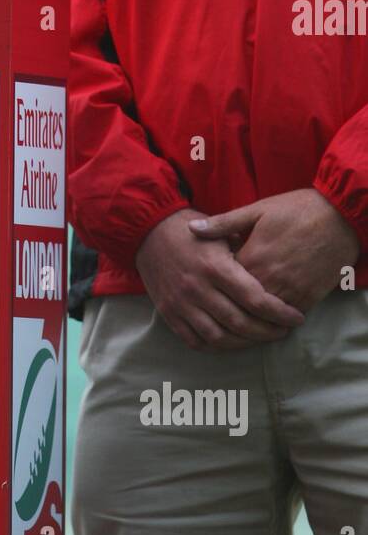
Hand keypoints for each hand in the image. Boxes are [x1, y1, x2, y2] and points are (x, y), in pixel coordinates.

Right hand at [135, 208, 304, 351]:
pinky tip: (231, 341)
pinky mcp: (168, 313)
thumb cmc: (190, 230)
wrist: (147, 231)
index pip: (255, 299)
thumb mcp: (221, 231)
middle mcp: (198, 288)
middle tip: (283, 331)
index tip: (296, 318)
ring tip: (260, 338)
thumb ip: (246, 252)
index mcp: (215, 267)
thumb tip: (275, 273)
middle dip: (268, 332)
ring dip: (244, 343)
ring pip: (219, 337)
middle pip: (241, 323)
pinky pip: (195, 340)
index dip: (280, 313)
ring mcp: (181, 304)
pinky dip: (216, 345)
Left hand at [189, 189, 360, 311]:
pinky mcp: (309, 297)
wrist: (341, 215)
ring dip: (249, 323)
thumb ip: (224, 223)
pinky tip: (263, 324)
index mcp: (252, 257)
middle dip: (227, 311)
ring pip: (262, 318)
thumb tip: (192, 228)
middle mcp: (269, 278)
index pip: (223, 284)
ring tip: (237, 325)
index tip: (206, 289)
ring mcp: (290, 290)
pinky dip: (273, 323)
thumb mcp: (258, 210)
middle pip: (240, 306)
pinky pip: (285, 319)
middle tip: (215, 314)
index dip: (213, 288)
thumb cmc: (297, 209)